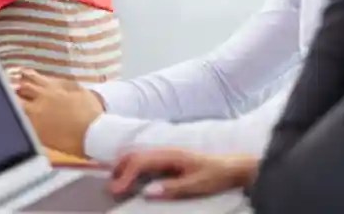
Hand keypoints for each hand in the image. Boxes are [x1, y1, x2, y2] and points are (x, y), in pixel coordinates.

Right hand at [14, 69, 104, 156]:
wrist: (97, 132)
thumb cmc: (71, 143)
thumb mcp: (46, 139)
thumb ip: (32, 126)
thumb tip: (24, 121)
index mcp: (33, 113)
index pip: (13, 101)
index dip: (6, 99)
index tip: (3, 98)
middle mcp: (40, 97)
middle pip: (22, 86)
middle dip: (14, 86)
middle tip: (9, 85)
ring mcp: (54, 88)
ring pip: (35, 77)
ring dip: (26, 77)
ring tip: (21, 74)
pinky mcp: (68, 83)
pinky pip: (51, 77)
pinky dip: (44, 78)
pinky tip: (43, 78)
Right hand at [109, 149, 255, 199]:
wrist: (231, 167)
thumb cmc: (215, 175)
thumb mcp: (196, 184)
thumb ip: (172, 188)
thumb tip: (147, 192)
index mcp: (169, 155)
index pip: (139, 161)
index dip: (125, 175)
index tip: (116, 190)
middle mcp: (164, 151)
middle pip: (133, 154)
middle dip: (119, 169)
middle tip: (112, 187)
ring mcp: (165, 154)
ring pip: (137, 155)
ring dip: (124, 167)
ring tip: (118, 183)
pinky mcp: (168, 160)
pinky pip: (145, 160)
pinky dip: (133, 167)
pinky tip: (133, 178)